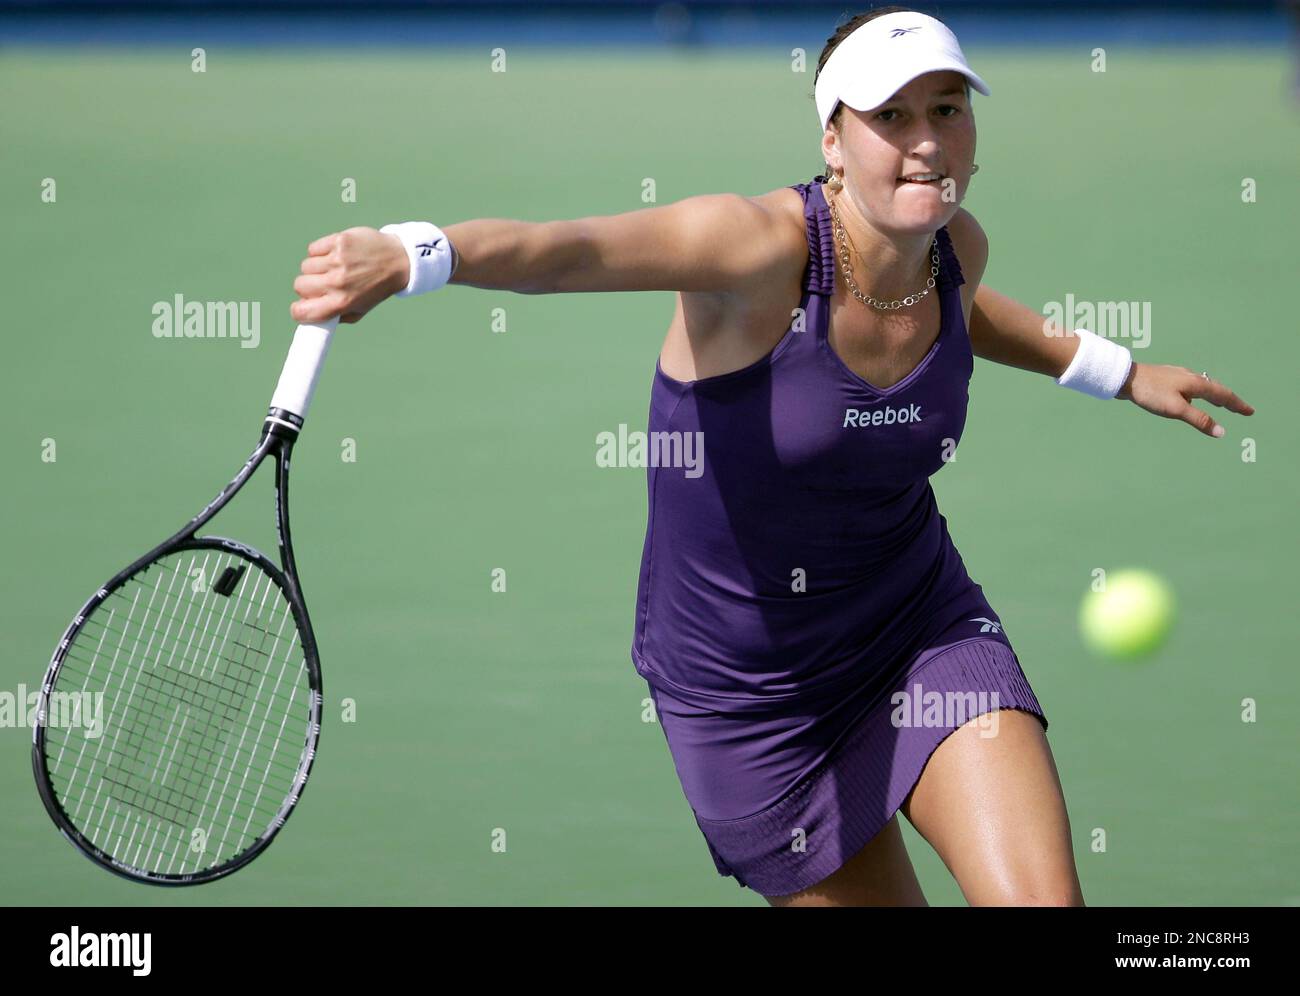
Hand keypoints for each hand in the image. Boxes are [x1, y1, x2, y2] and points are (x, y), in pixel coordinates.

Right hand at [290, 227, 408, 324]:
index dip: (299, 310)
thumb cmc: (377, 288)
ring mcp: (337, 260)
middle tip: (322, 284)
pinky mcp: (338, 241)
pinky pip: (313, 249)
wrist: (399, 260)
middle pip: (299, 285)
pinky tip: (335, 255)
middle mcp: (337, 282)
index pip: (302, 311)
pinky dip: (320, 252)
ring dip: (316, 268)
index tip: (303, 306)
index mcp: (341, 303)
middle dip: (307, 287)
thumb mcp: (360, 309)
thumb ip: (335, 316)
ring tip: (333, 268)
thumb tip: (311, 316)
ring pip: (306, 266)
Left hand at [1116, 362, 1254, 437]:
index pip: (1223, 395)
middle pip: (1215, 389)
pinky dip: (1199, 394)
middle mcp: (1190, 377)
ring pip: (1202, 387)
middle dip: (1229, 400)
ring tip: (1220, 404)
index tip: (1250, 412)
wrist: (1125, 378)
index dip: (1237, 405)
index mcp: (1196, 383)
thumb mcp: (1176, 409)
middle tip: (1240, 409)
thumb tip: (1221, 432)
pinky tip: (1190, 397)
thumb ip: (1198, 420)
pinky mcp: (1167, 379)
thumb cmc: (1150, 393)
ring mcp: (1178, 376)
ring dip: (1214, 396)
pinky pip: (1190, 387)